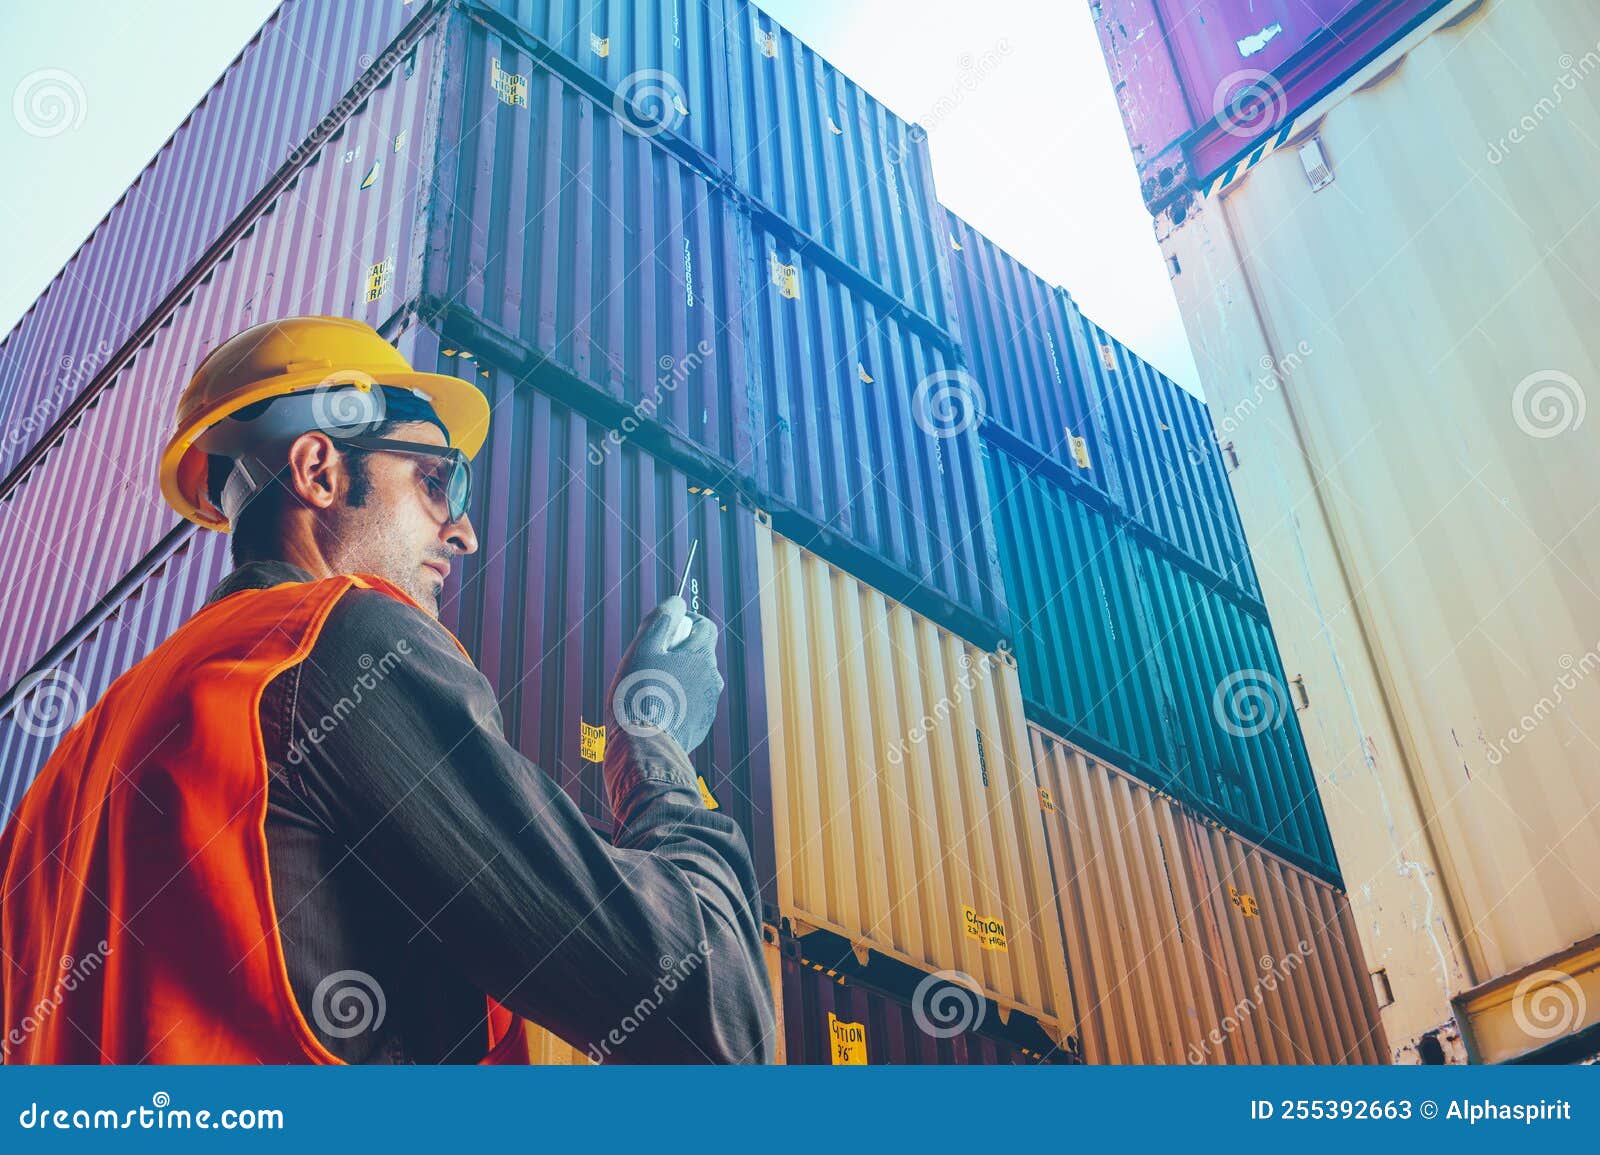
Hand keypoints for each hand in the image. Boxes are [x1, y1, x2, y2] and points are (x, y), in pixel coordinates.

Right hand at [607, 596, 723, 754]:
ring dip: (676, 676)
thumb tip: (676, 602)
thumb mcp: (644, 648)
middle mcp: (712, 678)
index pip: (704, 625)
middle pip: (698, 652)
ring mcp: (709, 703)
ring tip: (648, 688)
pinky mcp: (701, 724)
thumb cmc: (639, 694)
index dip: (684, 621)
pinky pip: (690, 702)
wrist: (643, 747)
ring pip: (693, 678)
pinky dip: (676, 699)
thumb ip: (662, 619)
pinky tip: (655, 709)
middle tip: (649, 661)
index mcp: (702, 656)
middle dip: (677, 651)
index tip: (665, 629)